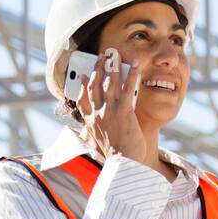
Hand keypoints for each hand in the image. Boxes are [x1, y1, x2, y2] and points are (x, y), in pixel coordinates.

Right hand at [77, 48, 145, 163]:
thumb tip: (102, 124)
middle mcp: (97, 114)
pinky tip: (135, 64)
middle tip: (101, 57)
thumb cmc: (116, 156)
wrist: (122, 164)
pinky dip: (131, 74)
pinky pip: (127, 89)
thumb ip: (99, 130)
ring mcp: (109, 112)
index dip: (82, 87)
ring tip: (114, 54)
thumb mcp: (101, 143)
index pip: (83, 101)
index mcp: (91, 123)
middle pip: (94, 86)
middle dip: (97, 69)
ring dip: (111, 66)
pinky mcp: (124, 112)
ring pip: (108, 83)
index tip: (83, 77)